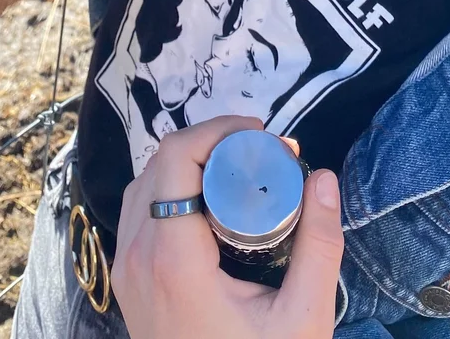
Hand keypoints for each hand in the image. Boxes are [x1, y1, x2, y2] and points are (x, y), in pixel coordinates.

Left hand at [111, 115, 343, 338]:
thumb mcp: (302, 317)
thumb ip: (318, 245)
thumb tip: (323, 179)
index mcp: (172, 261)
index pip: (176, 159)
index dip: (218, 131)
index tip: (264, 136)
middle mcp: (137, 258)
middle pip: (160, 165)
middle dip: (212, 146)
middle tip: (262, 155)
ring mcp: (126, 271)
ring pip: (146, 186)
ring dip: (191, 168)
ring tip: (242, 176)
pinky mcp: (128, 283)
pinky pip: (141, 214)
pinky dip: (173, 195)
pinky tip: (214, 209)